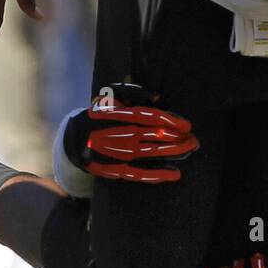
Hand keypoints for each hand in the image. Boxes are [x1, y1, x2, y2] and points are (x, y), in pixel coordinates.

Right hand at [64, 87, 198, 184]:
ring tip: (189, 149)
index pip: (150, 116)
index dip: (171, 120)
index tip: (187, 125)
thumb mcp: (111, 96)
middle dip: (178, 137)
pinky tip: (174, 174)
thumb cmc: (100, 113)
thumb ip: (134, 92)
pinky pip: (140, 174)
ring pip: (151, 153)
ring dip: (173, 152)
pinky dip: (158, 175)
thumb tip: (157, 98)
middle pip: (155, 135)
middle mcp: (119, 134)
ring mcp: (117, 153)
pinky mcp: (115, 170)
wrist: (74, 139)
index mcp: (118, 114)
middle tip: (194, 139)